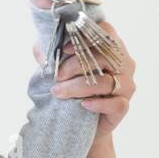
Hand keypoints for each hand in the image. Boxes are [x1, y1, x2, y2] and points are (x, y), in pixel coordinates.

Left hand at [22, 0, 134, 138]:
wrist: (80, 128)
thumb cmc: (69, 90)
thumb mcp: (56, 65)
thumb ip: (48, 46)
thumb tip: (33, 30)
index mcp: (109, 44)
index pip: (102, 30)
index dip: (81, 37)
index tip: (60, 49)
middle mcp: (122, 60)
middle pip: (103, 54)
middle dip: (74, 64)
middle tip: (54, 75)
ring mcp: (126, 83)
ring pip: (106, 79)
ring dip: (79, 86)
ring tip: (58, 92)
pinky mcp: (124, 106)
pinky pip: (114, 102)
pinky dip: (96, 104)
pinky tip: (82, 106)